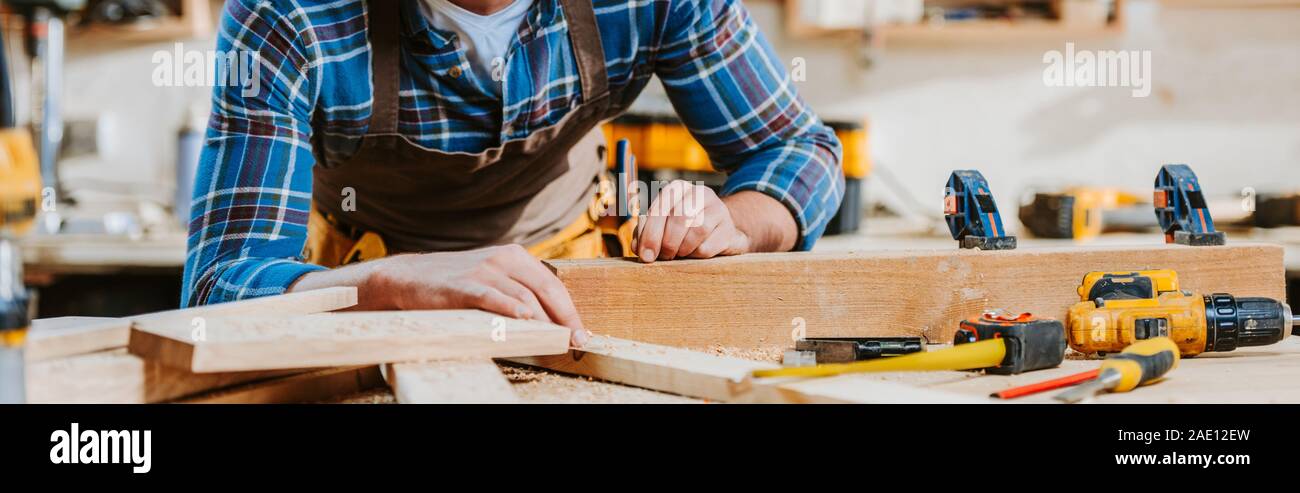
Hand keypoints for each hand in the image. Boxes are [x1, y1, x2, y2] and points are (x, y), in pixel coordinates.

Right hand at [329, 245, 588, 346]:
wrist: (410, 278)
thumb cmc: (455, 285)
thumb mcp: (493, 280)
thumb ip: (519, 292)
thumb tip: (551, 321)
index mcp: (515, 257)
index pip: (553, 284)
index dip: (570, 310)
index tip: (582, 333)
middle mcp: (503, 259)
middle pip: (546, 289)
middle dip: (565, 317)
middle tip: (576, 341)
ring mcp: (483, 270)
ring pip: (524, 295)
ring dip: (544, 320)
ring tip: (557, 339)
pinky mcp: (464, 285)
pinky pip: (492, 296)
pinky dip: (510, 308)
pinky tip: (524, 319)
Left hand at [634, 180, 750, 261]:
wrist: (719, 234)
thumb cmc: (684, 230)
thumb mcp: (662, 226)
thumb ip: (646, 233)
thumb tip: (637, 247)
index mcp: (677, 189)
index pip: (660, 209)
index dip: (650, 234)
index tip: (645, 256)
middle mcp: (699, 193)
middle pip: (679, 218)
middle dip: (667, 243)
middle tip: (664, 257)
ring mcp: (718, 209)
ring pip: (697, 230)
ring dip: (683, 249)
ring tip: (679, 253)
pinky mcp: (728, 228)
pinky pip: (708, 246)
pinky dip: (696, 255)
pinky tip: (695, 253)